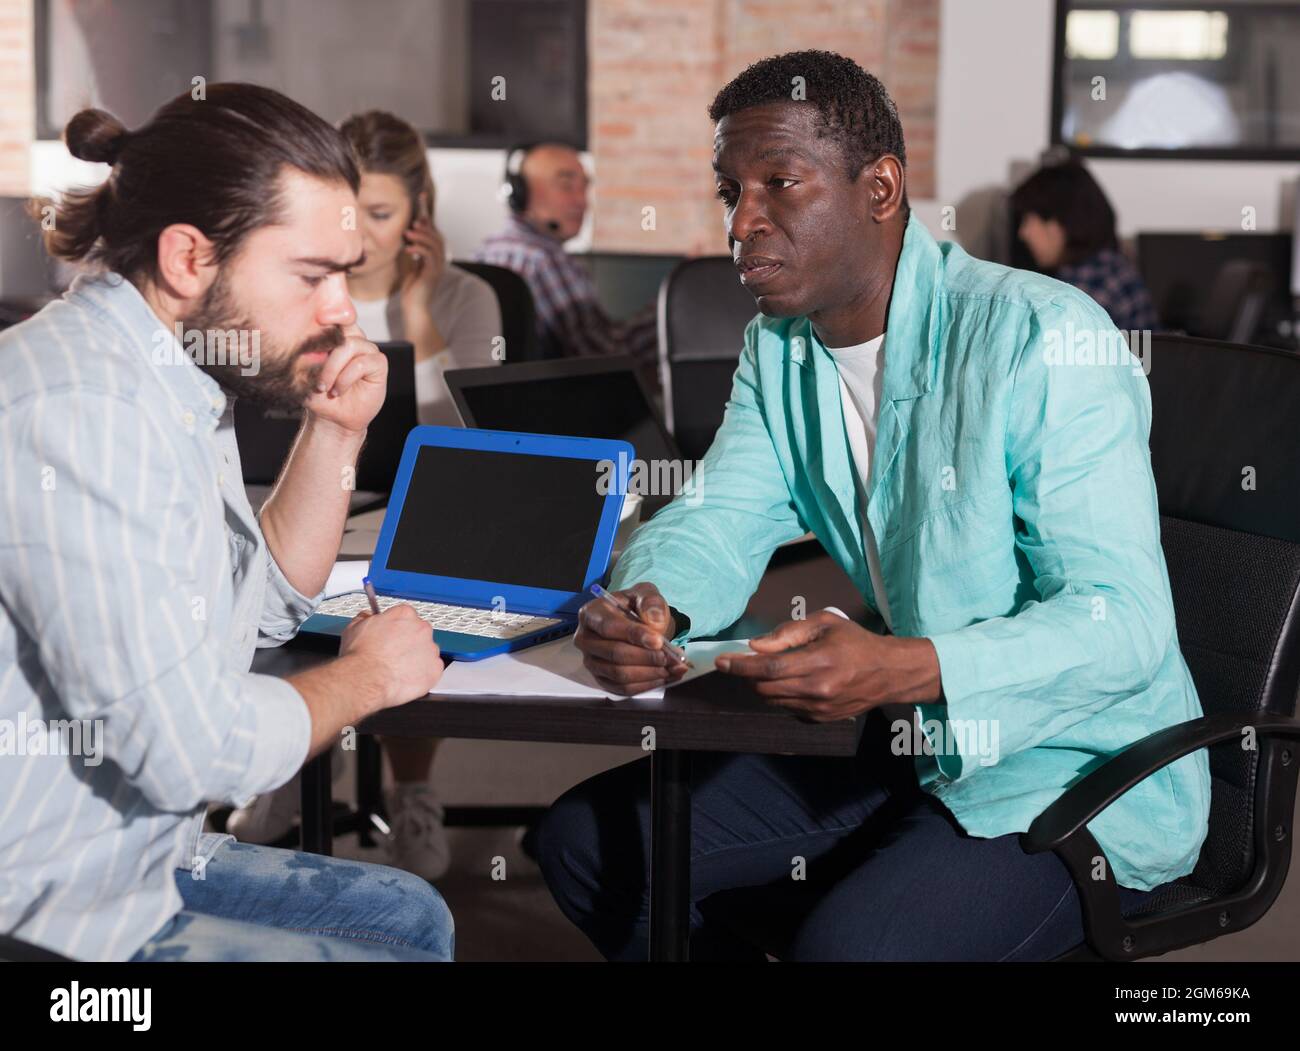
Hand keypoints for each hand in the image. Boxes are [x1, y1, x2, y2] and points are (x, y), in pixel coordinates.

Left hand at [304, 323, 387, 435]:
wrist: (334, 418)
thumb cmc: (319, 395)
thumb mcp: (304, 375)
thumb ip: (303, 359)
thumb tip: (300, 346)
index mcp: (336, 336)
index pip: (333, 317)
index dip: (327, 313)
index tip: (316, 319)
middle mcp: (354, 339)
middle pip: (342, 328)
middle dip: (325, 350)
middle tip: (314, 375)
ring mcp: (368, 350)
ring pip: (351, 345)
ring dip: (333, 368)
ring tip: (325, 386)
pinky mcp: (378, 364)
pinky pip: (362, 363)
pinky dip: (346, 378)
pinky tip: (338, 390)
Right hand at [339, 604, 442, 709]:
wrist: (365, 679)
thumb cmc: (360, 656)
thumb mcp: (354, 627)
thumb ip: (366, 618)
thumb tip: (367, 616)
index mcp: (404, 615)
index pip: (407, 616)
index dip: (398, 628)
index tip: (392, 636)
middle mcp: (421, 629)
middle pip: (420, 632)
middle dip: (409, 642)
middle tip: (394, 654)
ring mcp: (430, 649)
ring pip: (427, 652)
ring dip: (417, 658)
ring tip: (398, 669)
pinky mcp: (435, 669)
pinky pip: (433, 670)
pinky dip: (423, 675)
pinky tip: (406, 678)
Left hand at [398, 206, 446, 324]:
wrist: (414, 307)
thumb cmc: (411, 288)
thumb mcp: (409, 263)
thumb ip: (410, 248)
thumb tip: (404, 233)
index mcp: (433, 255)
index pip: (432, 230)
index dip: (427, 213)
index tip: (421, 196)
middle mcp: (439, 259)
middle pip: (437, 235)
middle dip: (427, 225)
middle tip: (415, 219)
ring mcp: (438, 267)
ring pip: (435, 245)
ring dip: (423, 237)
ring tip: (410, 232)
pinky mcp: (433, 274)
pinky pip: (429, 257)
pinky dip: (419, 250)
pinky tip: (408, 248)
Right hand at [574, 581, 687, 695]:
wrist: (640, 623)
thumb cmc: (638, 607)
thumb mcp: (646, 594)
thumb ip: (651, 602)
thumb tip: (654, 622)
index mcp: (591, 613)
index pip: (609, 627)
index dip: (634, 635)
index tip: (658, 641)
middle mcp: (585, 639)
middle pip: (614, 654)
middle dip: (647, 657)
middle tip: (671, 657)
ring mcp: (591, 662)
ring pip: (620, 675)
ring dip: (650, 673)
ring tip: (674, 667)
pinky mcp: (602, 679)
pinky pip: (623, 689)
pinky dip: (647, 685)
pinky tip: (666, 676)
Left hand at [714, 611, 941, 721]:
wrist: (889, 673)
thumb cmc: (856, 642)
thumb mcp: (825, 623)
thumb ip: (788, 633)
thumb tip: (757, 645)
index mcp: (819, 661)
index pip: (769, 667)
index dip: (741, 666)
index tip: (722, 661)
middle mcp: (818, 689)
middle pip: (765, 687)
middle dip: (748, 675)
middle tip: (742, 662)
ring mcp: (819, 709)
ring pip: (773, 700)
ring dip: (762, 685)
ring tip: (769, 669)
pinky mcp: (820, 719)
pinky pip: (787, 708)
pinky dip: (780, 696)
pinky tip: (792, 682)